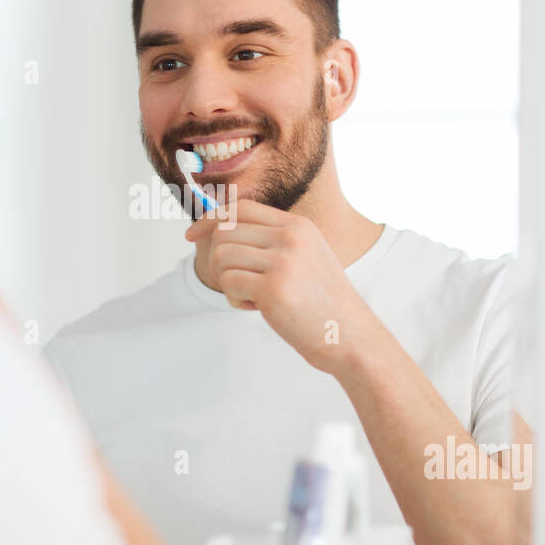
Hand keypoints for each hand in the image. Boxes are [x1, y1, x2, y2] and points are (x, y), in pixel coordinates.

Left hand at [185, 199, 382, 375]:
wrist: (352, 337)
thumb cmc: (322, 303)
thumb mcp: (305, 257)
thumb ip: (272, 240)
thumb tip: (220, 229)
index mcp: (298, 226)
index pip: (241, 208)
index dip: (210, 219)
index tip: (191, 236)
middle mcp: (290, 237)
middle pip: (225, 232)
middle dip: (222, 261)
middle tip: (245, 284)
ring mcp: (283, 261)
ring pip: (222, 257)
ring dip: (229, 282)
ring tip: (256, 297)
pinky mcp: (274, 288)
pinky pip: (229, 284)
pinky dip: (236, 300)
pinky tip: (261, 309)